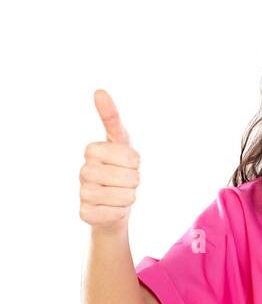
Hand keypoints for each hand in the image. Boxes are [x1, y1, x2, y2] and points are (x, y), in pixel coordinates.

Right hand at [80, 89, 140, 228]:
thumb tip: (98, 90)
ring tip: (120, 193)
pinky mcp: (84, 213)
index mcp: (93, 150)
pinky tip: (111, 208)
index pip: (132, 156)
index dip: (136, 162)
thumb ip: (112, 118)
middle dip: (136, 180)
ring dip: (130, 196)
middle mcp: (84, 169)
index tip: (129, 162)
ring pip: (126, 195)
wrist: (114, 204)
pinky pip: (116, 212)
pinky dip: (120, 211)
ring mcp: (82, 191)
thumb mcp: (122, 142)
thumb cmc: (120, 169)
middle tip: (125, 181)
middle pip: (131, 177)